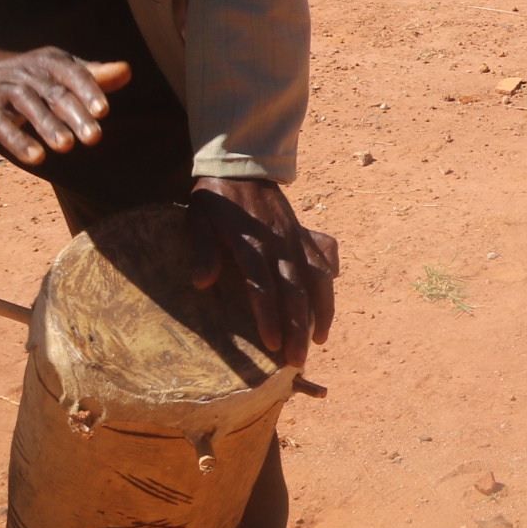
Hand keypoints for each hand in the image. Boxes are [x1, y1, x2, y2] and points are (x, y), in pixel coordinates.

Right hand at [0, 37, 130, 164]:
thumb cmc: (35, 75)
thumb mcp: (63, 69)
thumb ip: (95, 74)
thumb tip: (127, 71)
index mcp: (51, 62)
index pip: (72, 74)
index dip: (87, 90)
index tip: (103, 110)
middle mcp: (27, 74)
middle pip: (54, 94)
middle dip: (74, 115)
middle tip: (94, 138)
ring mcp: (4, 92)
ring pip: (28, 107)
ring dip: (48, 127)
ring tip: (67, 146)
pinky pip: (2, 126)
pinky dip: (18, 141)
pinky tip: (37, 157)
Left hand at [187, 178, 338, 364]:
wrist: (241, 166)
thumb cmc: (215, 200)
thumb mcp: (197, 220)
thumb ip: (202, 250)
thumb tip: (201, 282)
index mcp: (251, 244)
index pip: (262, 287)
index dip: (268, 317)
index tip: (272, 344)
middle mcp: (279, 244)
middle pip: (294, 291)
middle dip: (297, 329)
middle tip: (296, 361)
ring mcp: (295, 239)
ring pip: (317, 280)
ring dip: (321, 312)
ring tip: (319, 340)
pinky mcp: (304, 235)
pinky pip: (323, 262)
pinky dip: (328, 285)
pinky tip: (326, 306)